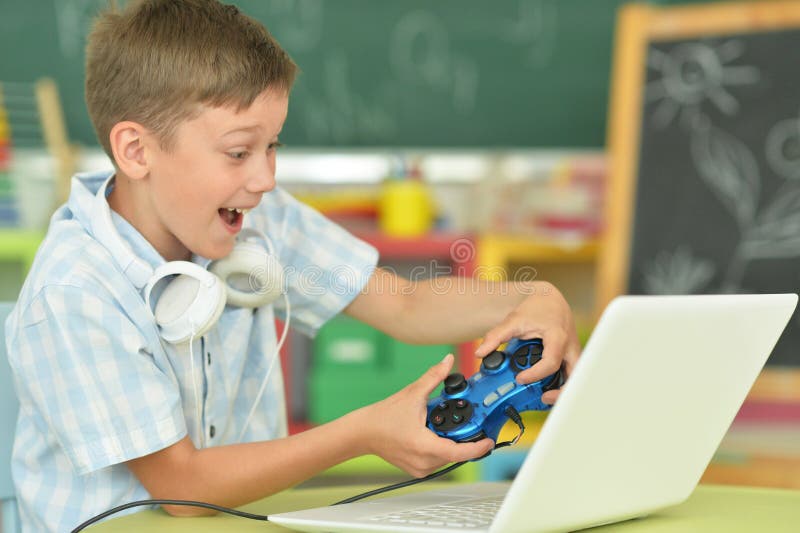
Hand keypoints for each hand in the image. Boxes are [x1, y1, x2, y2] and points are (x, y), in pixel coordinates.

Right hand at [358, 354, 493, 477]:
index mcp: (424, 445)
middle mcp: (423, 461)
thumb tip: (447, 362)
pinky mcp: (417, 470)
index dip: (478, 448)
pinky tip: (433, 434)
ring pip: (448, 458)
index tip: (489, 441)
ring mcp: (420, 468)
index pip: (459, 453)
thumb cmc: (383, 417)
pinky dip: (441, 448)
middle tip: (466, 422)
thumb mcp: (412, 394)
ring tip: (442, 426)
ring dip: (451, 443)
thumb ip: (433, 377)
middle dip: (463, 437)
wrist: (363, 433)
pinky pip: (438, 461)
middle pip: (456, 453)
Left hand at [474, 282, 580, 403]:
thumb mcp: (513, 320)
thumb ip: (496, 336)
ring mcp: (573, 352)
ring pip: (575, 377)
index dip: (535, 374)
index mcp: (558, 337)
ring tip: (545, 397)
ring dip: (562, 389)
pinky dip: (561, 382)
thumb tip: (480, 353)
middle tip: (543, 397)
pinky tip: (546, 387)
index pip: (550, 362)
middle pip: (574, 376)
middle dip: (561, 390)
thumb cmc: (535, 308)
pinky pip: (571, 373)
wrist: (549, 299)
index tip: (520, 378)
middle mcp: (570, 347)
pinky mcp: (571, 355)